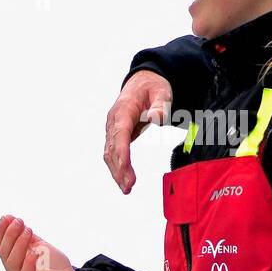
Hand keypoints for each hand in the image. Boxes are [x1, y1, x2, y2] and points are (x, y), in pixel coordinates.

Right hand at [0, 214, 77, 270]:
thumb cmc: (52, 264)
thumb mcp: (38, 245)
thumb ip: (25, 235)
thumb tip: (11, 218)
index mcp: (11, 262)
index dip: (0, 232)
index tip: (6, 217)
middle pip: (4, 253)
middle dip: (10, 235)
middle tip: (19, 221)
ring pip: (13, 263)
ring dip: (19, 244)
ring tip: (28, 231)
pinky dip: (29, 263)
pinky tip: (34, 252)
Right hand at [104, 70, 172, 193]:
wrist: (143, 81)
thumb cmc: (154, 87)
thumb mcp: (162, 93)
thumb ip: (160, 106)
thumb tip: (155, 118)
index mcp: (123, 110)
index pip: (120, 134)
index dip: (122, 153)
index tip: (126, 170)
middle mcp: (113, 121)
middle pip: (112, 148)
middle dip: (119, 169)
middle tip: (129, 187)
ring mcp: (112, 128)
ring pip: (109, 153)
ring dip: (116, 172)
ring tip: (126, 189)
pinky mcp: (115, 134)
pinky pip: (112, 153)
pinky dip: (116, 167)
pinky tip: (123, 180)